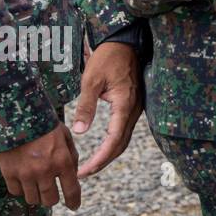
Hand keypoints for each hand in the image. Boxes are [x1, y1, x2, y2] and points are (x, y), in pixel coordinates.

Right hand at [0, 124, 80, 210]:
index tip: (74, 206)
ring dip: (36, 194)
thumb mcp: (66, 137)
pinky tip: (24, 178)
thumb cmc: (45, 126)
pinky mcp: (9, 174)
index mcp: (62, 161)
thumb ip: (71, 156)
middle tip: (52, 193)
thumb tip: (74, 175)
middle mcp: (45, 171)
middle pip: (50, 200)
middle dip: (53, 199)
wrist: (18, 118)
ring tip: (37, 183)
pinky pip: (16, 192)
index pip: (71, 190)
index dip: (74, 201)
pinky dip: (21, 188)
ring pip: (32, 199)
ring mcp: (26, 174)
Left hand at [71, 41, 143, 177]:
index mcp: (124, 104)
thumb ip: (86, 106)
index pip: (113, 140)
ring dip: (109, 154)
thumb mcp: (91, 80)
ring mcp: (136, 107)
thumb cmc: (107, 58)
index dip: (100, 158)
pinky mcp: (133, 105)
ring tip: (91, 164)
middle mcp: (134, 109)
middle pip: (121, 144)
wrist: (125, 41)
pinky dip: (114, 143)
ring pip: (124, 138)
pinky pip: (126, 129)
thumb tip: (79, 132)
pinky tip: (104, 146)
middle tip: (84, 173)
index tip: (84, 170)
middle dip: (103, 161)